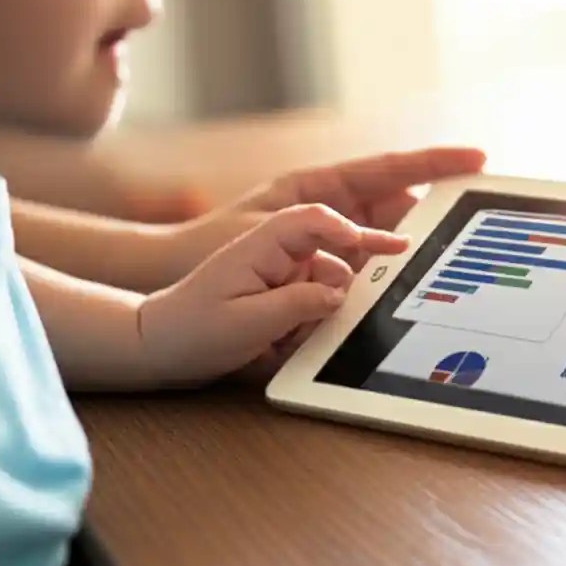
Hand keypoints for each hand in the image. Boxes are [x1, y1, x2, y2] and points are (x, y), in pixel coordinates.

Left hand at [138, 204, 407, 385]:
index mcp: (263, 243)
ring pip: (335, 273)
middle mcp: (278, 249)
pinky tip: (297, 340)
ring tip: (301, 335)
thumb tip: (340, 295)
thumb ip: (298, 305)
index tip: (382, 243)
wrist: (159, 346)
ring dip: (338, 299)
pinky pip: (324, 296)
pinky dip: (324, 315)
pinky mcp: (289, 290)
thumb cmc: (192, 329)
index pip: (312, 219)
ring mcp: (285, 269)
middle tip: (405, 249)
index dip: (349, 229)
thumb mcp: (247, 323)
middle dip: (370, 244)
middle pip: (336, 238)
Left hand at [167, 147, 484, 280]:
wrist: (172, 303)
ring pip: (388, 231)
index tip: (474, 159)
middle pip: (395, 199)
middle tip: (479, 209)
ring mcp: (328, 234)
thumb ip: (300, 291)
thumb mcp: (248, 277)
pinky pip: (370, 261)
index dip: (434, 163)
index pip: (385, 171)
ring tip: (451, 251)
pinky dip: (389, 269)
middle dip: (437, 203)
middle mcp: (325, 206)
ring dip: (414, 242)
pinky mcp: (326, 263)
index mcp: (310, 191)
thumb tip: (347, 292)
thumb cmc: (201, 276)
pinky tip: (407, 282)